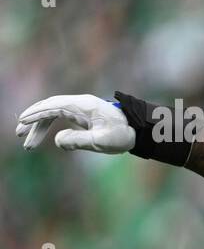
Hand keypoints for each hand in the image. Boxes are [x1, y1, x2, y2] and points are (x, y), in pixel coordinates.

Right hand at [15, 94, 135, 153]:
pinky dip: (49, 126)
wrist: (139, 130)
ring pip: (52, 113)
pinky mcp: (83, 115)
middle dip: (32, 121)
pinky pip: (60, 116)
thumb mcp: (102, 141)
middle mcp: (80, 104)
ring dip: (39, 126)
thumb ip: (79, 141)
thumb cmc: (123, 135)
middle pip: (48, 108)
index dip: (36, 115)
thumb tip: (57, 140)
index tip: (23, 124)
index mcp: (83, 106)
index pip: (53, 107)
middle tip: (19, 135)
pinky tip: (42, 137)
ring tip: (29, 144)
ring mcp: (80, 108)